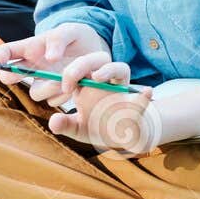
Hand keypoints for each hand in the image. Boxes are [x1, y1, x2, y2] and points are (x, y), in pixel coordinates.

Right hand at [0, 23, 111, 103]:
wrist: (94, 52)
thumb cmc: (76, 38)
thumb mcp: (70, 31)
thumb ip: (58, 40)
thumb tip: (50, 58)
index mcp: (30, 48)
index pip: (7, 51)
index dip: (0, 55)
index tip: (0, 58)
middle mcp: (32, 67)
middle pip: (9, 77)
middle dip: (10, 76)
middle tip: (17, 74)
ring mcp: (43, 82)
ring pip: (35, 93)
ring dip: (48, 87)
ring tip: (64, 78)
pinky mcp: (56, 95)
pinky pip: (54, 101)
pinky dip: (63, 95)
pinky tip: (75, 85)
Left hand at [45, 60, 159, 155]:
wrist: (121, 138)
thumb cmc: (97, 127)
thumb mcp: (77, 128)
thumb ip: (65, 124)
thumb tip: (53, 122)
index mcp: (87, 85)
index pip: (77, 68)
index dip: (69, 73)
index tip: (63, 87)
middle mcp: (105, 83)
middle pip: (96, 61)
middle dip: (82, 65)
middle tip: (70, 79)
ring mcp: (121, 91)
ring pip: (120, 69)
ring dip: (109, 69)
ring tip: (97, 77)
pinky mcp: (136, 105)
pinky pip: (141, 98)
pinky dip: (143, 97)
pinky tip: (146, 93)